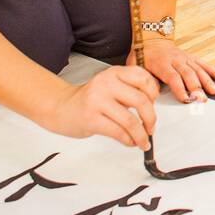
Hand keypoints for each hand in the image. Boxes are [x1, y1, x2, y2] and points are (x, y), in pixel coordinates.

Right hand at [41, 66, 158, 148]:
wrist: (60, 107)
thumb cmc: (90, 100)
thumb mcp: (110, 86)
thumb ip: (129, 91)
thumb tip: (152, 111)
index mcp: (114, 73)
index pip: (143, 78)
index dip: (154, 93)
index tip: (154, 105)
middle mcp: (106, 83)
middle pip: (141, 101)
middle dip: (151, 119)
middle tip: (151, 128)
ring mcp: (97, 101)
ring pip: (130, 121)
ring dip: (141, 135)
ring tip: (143, 141)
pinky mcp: (90, 118)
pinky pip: (118, 132)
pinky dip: (128, 140)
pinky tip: (130, 142)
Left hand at [130, 37, 214, 102]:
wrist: (150, 39)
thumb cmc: (143, 56)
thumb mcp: (136, 67)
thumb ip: (143, 80)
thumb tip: (150, 95)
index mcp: (161, 64)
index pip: (173, 77)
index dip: (180, 89)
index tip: (186, 99)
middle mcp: (176, 60)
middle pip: (189, 74)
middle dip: (197, 87)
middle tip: (203, 100)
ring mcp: (185, 58)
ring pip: (198, 69)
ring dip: (207, 81)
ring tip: (214, 92)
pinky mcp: (192, 57)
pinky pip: (204, 64)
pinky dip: (214, 71)